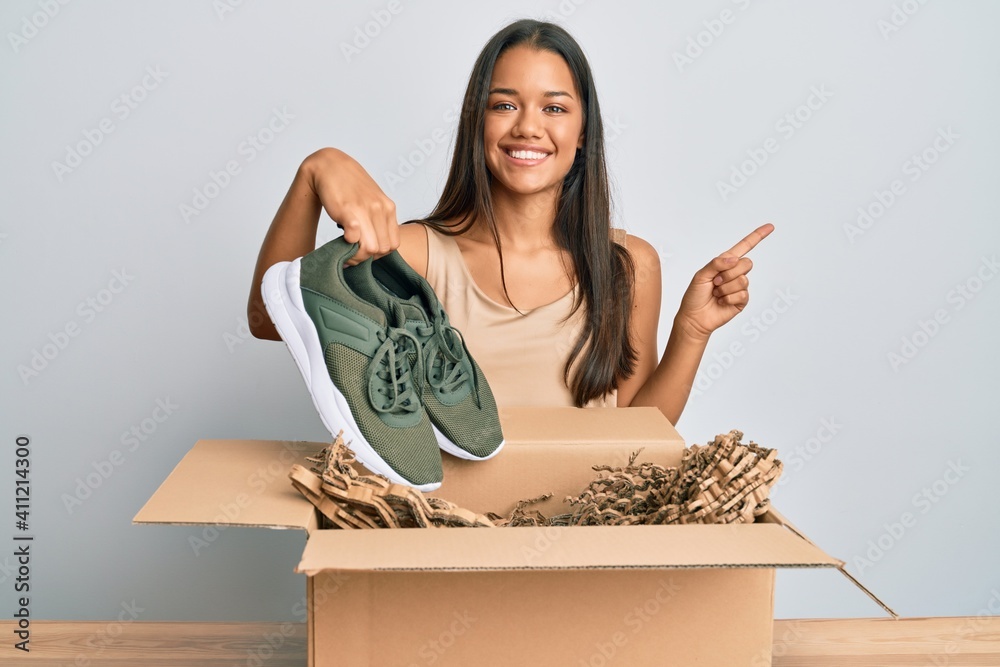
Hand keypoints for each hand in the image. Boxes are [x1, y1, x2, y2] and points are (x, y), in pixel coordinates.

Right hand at [307, 148, 398, 264]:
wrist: (329, 165)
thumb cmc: (349, 187)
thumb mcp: (372, 201)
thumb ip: (378, 221)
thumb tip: (375, 248)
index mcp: (388, 208)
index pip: (393, 244)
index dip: (380, 254)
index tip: (365, 251)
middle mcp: (380, 208)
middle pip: (382, 249)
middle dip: (367, 257)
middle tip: (352, 254)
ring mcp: (365, 208)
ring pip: (371, 248)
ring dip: (357, 255)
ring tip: (346, 250)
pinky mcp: (347, 209)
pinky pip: (355, 236)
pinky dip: (349, 244)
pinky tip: (343, 239)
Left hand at [676, 223, 773, 340]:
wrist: (694, 317)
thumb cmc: (694, 296)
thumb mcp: (700, 275)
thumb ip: (716, 263)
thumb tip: (734, 259)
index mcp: (724, 262)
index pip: (744, 247)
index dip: (757, 236)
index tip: (770, 227)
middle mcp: (734, 273)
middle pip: (747, 263)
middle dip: (729, 273)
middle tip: (716, 282)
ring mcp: (739, 287)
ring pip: (743, 280)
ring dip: (726, 288)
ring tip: (716, 293)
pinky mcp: (741, 300)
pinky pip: (743, 294)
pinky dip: (728, 298)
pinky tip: (721, 301)